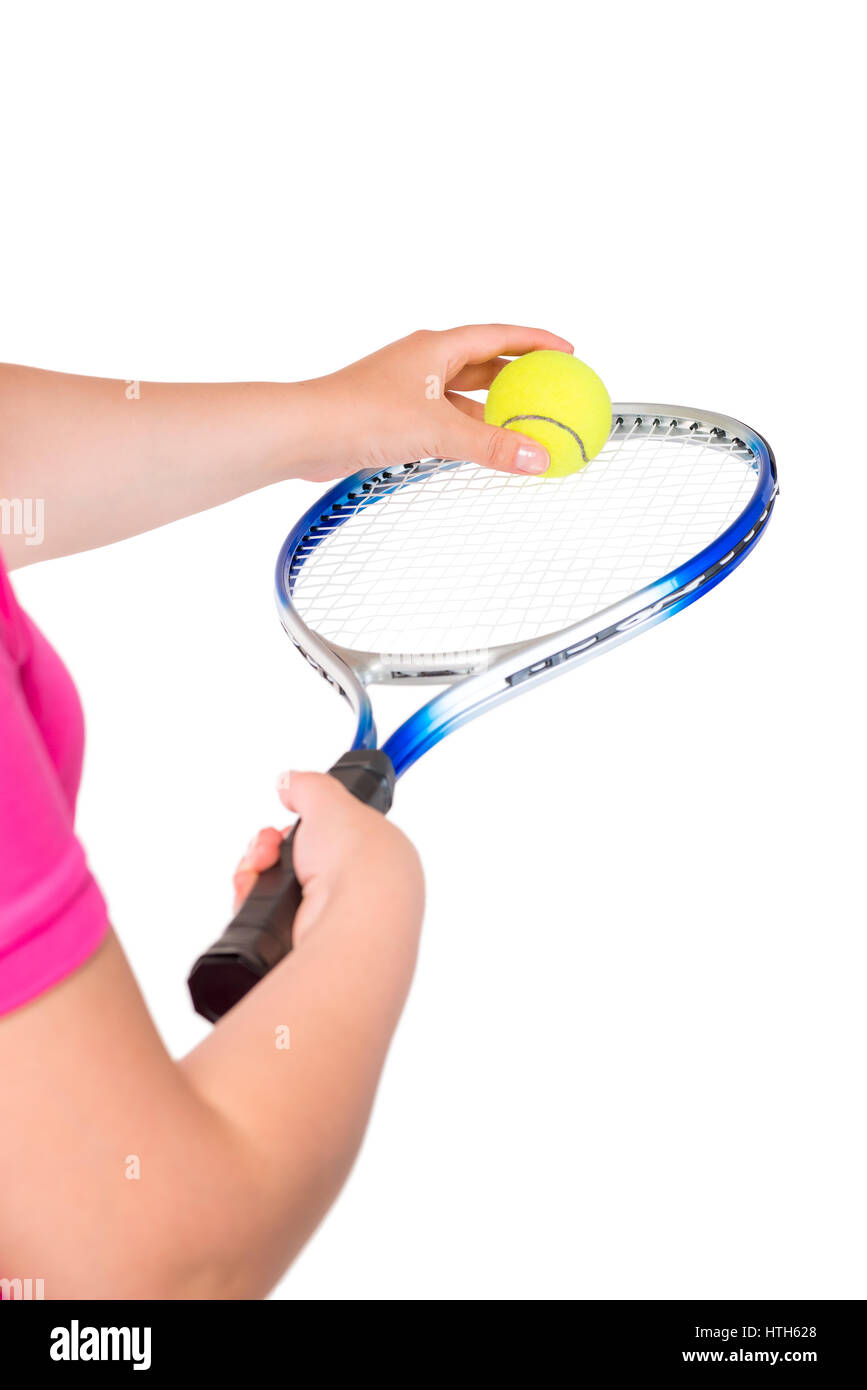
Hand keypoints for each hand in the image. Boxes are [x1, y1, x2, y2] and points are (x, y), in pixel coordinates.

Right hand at [233, 770, 423, 947]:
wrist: (353, 920)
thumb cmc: (360, 863)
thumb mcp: (332, 801)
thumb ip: (308, 786)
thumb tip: (289, 782)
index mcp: (374, 857)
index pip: (327, 838)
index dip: (298, 829)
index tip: (288, 824)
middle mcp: (354, 892)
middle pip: (291, 862)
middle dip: (268, 849)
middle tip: (268, 849)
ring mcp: (328, 921)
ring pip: (272, 889)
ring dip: (255, 872)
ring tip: (260, 869)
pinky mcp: (300, 945)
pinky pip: (262, 919)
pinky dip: (250, 903)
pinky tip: (253, 895)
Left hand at [306, 323, 573, 480]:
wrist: (304, 433)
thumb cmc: (358, 414)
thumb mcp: (436, 430)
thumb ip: (490, 446)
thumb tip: (537, 457)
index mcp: (434, 348)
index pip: (498, 336)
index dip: (535, 341)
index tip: (566, 351)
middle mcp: (422, 363)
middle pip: (483, 363)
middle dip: (518, 375)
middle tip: (551, 387)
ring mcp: (407, 390)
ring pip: (462, 396)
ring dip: (492, 410)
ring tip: (524, 424)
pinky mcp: (394, 418)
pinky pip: (444, 421)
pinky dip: (467, 431)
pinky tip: (480, 448)